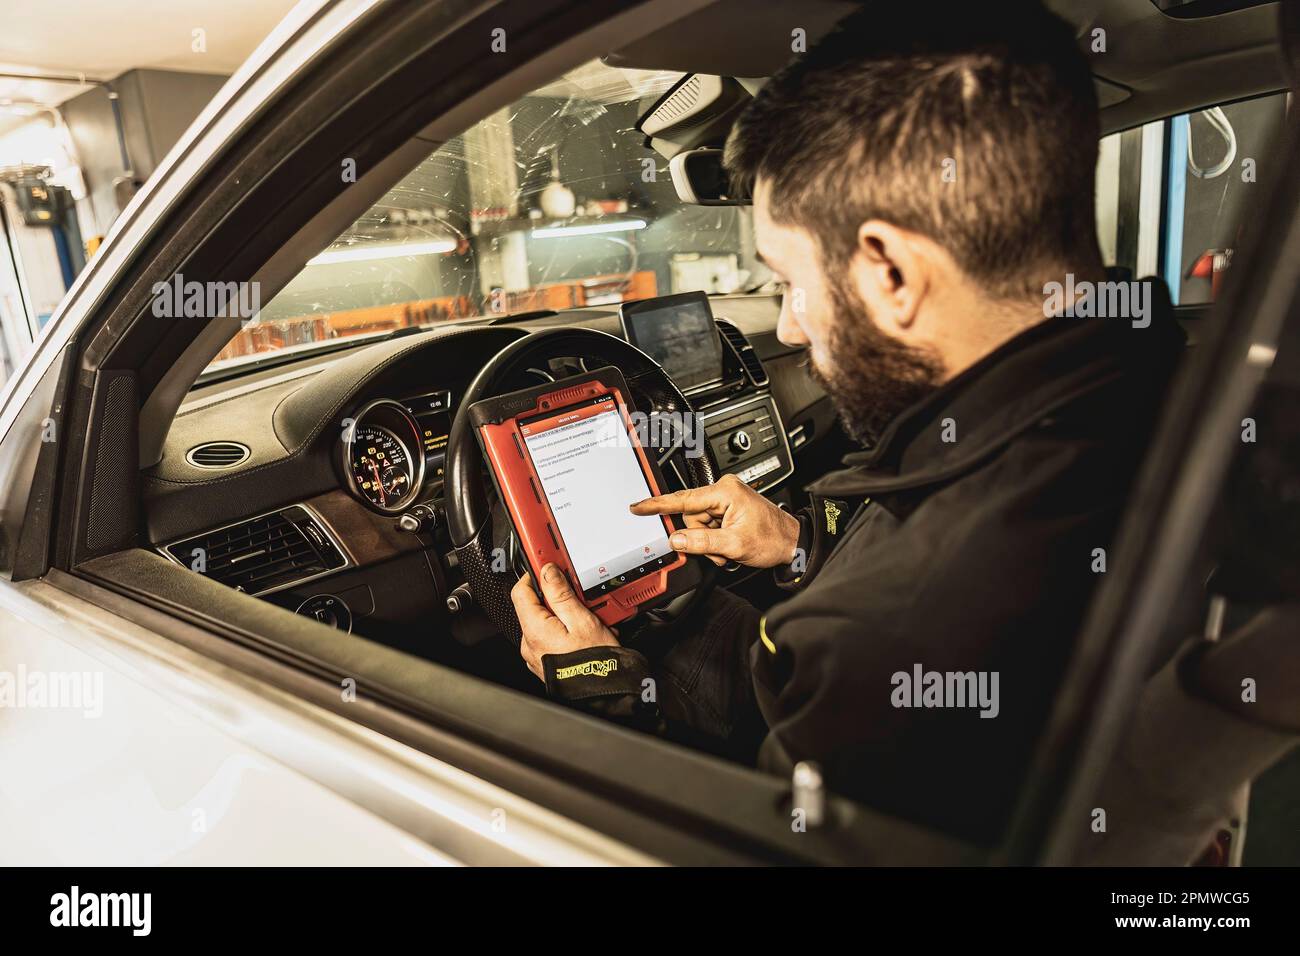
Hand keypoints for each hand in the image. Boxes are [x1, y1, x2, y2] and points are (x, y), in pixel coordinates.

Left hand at [511, 563, 618, 679]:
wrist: (606, 695)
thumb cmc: (596, 663)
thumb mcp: (582, 620)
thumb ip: (561, 594)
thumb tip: (548, 572)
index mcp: (534, 630)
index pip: (521, 591)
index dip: (534, 574)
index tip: (547, 563)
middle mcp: (530, 644)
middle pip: (536, 606)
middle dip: (557, 597)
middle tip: (579, 594)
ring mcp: (537, 655)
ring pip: (545, 622)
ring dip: (564, 614)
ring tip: (589, 618)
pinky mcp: (547, 662)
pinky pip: (552, 638)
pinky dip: (566, 630)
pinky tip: (585, 632)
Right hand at [630, 473, 800, 568]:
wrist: (791, 543)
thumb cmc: (772, 538)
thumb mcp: (734, 545)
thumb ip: (701, 542)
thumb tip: (676, 539)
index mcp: (725, 492)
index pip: (683, 499)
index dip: (657, 505)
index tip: (638, 506)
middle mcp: (724, 490)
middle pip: (690, 516)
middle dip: (701, 537)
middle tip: (719, 549)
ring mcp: (726, 499)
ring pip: (698, 525)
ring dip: (709, 542)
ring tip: (728, 549)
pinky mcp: (728, 509)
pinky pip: (708, 526)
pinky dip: (715, 540)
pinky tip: (729, 544)